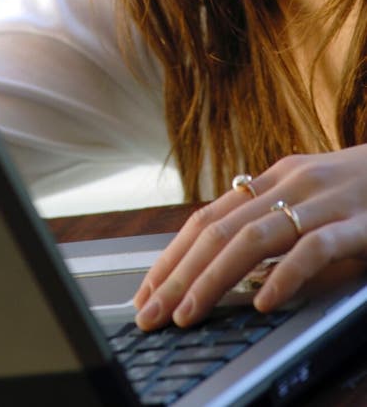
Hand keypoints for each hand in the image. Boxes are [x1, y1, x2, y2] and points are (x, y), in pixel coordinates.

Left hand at [133, 145, 366, 329]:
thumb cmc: (360, 190)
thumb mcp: (308, 199)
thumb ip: (270, 226)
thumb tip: (228, 272)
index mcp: (272, 178)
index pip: (206, 218)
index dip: (172, 256)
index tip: (148, 290)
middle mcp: (289, 184)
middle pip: (218, 230)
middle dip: (178, 275)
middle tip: (152, 312)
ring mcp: (322, 202)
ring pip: (253, 239)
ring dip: (213, 280)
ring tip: (189, 313)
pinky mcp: (358, 223)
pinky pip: (313, 250)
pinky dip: (285, 277)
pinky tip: (264, 304)